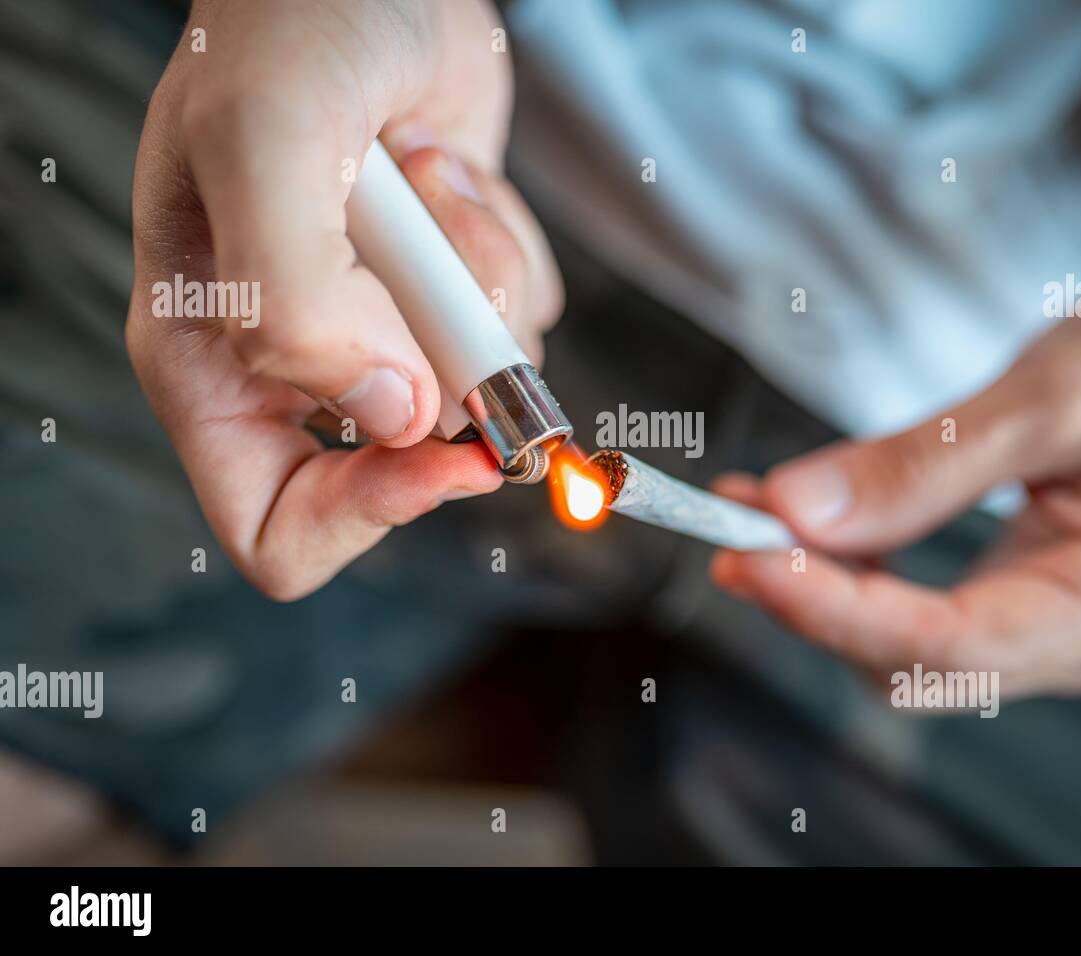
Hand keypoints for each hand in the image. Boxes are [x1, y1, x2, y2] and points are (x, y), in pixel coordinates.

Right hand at [126, 0, 561, 598]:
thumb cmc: (291, 29)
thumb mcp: (263, 146)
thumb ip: (298, 303)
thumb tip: (393, 416)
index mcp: (213, 360)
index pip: (277, 527)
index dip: (366, 515)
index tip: (443, 451)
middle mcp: (297, 362)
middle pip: (400, 469)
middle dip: (446, 362)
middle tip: (432, 260)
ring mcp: (382, 330)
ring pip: (479, 391)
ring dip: (475, 281)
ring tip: (419, 176)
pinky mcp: (448, 294)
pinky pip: (517, 327)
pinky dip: (504, 250)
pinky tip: (447, 173)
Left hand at [711, 310, 1080, 699]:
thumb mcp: (1044, 394)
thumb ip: (917, 465)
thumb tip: (790, 508)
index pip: (949, 642)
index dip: (834, 606)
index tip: (746, 550)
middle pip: (920, 661)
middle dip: (816, 597)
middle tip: (731, 520)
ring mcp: (1071, 643)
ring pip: (915, 652)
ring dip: (827, 587)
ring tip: (753, 511)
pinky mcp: (1039, 618)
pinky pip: (931, 624)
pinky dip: (863, 578)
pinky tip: (812, 529)